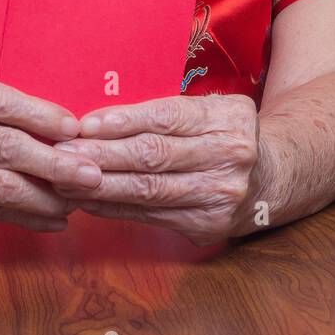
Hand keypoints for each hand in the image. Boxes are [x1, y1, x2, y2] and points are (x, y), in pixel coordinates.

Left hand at [50, 94, 261, 245]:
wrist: (272, 177)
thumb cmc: (223, 134)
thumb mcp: (210, 108)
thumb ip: (166, 110)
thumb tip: (98, 118)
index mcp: (227, 118)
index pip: (167, 117)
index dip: (123, 121)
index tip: (85, 124)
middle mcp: (228, 157)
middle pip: (154, 156)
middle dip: (102, 155)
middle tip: (62, 152)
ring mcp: (220, 195)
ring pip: (149, 190)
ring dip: (101, 185)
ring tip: (65, 177)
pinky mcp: (208, 226)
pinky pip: (151, 216)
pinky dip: (115, 208)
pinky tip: (88, 200)